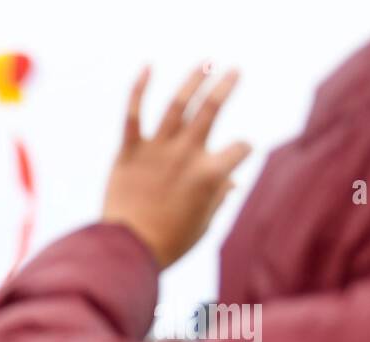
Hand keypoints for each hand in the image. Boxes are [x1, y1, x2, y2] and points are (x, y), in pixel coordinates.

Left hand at [102, 64, 251, 268]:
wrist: (126, 251)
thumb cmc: (168, 243)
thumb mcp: (203, 223)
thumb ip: (218, 197)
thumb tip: (232, 181)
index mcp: (210, 175)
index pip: (240, 148)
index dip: (243, 150)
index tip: (237, 155)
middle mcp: (186, 156)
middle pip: (211, 110)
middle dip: (226, 86)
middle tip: (235, 71)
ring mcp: (157, 151)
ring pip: (178, 104)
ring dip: (194, 79)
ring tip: (206, 63)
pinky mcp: (129, 152)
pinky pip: (133, 115)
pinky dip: (138, 89)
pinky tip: (147, 67)